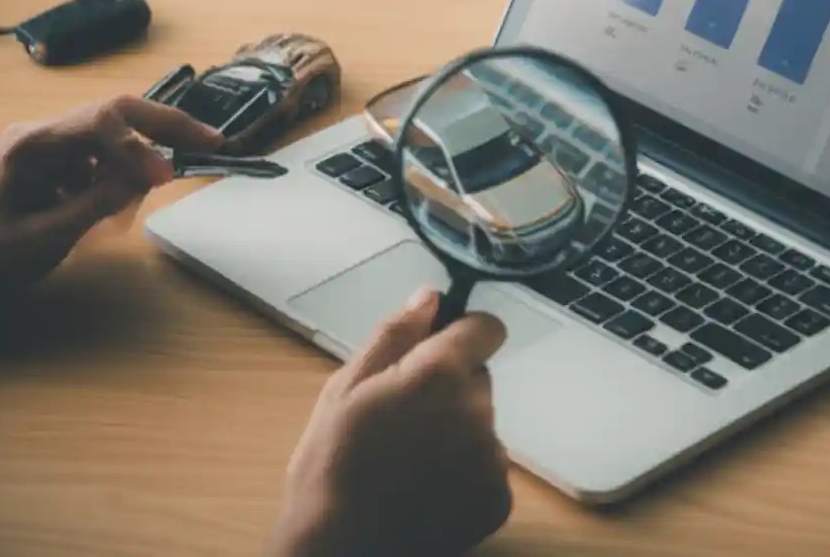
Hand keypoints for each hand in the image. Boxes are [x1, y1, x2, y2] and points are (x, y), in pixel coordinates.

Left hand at [0, 95, 222, 293]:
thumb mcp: (45, 236)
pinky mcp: (45, 164)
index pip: (103, 120)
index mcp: (31, 144)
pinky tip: (99, 214)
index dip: (144, 145)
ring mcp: (41, 146)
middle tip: (211, 142)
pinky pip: (94, 159)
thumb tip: (153, 172)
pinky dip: (113, 179)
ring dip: (131, 166)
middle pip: (114, 113)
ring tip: (120, 215)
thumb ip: (100, 200)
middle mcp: (38, 133)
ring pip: (109, 139)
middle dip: (163, 127)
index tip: (166, 180)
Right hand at [272, 290, 511, 556]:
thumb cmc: (331, 469)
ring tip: (408, 459)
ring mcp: (492, 458)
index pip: (487, 328)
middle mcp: (477, 411)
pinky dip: (464, 473)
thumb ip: (395, 335)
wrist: (341, 550)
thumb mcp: (345, 389)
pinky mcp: (498, 497)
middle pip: (478, 380)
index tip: (440, 350)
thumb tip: (429, 297)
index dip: (464, 335)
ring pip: (481, 425)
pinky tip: (425, 487)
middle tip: (403, 419)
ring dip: (456, 433)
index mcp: (439, 375)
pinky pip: (487, 467)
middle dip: (449, 390)